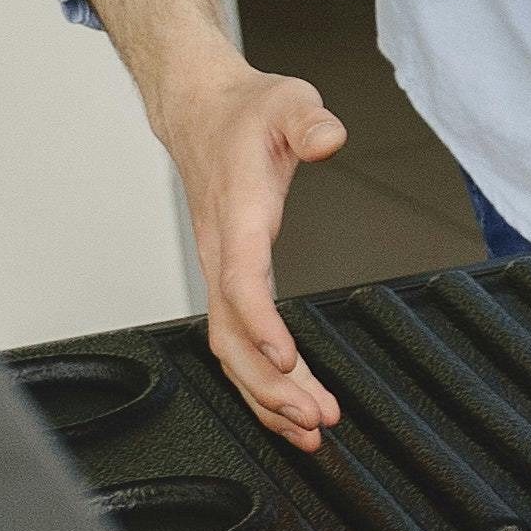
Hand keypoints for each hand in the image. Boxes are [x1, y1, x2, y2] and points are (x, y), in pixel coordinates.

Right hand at [79, 0, 349, 446]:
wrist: (202, 112)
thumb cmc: (246, 113)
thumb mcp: (289, 101)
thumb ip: (309, 121)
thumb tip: (328, 137)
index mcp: (238, 213)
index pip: (240, 277)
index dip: (259, 324)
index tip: (286, 359)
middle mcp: (222, 250)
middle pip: (232, 334)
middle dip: (269, 384)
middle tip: (316, 417)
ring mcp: (221, 269)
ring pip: (230, 349)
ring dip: (266, 395)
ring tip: (309, 429)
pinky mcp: (228, 279)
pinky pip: (238, 342)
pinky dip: (261, 380)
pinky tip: (289, 405)